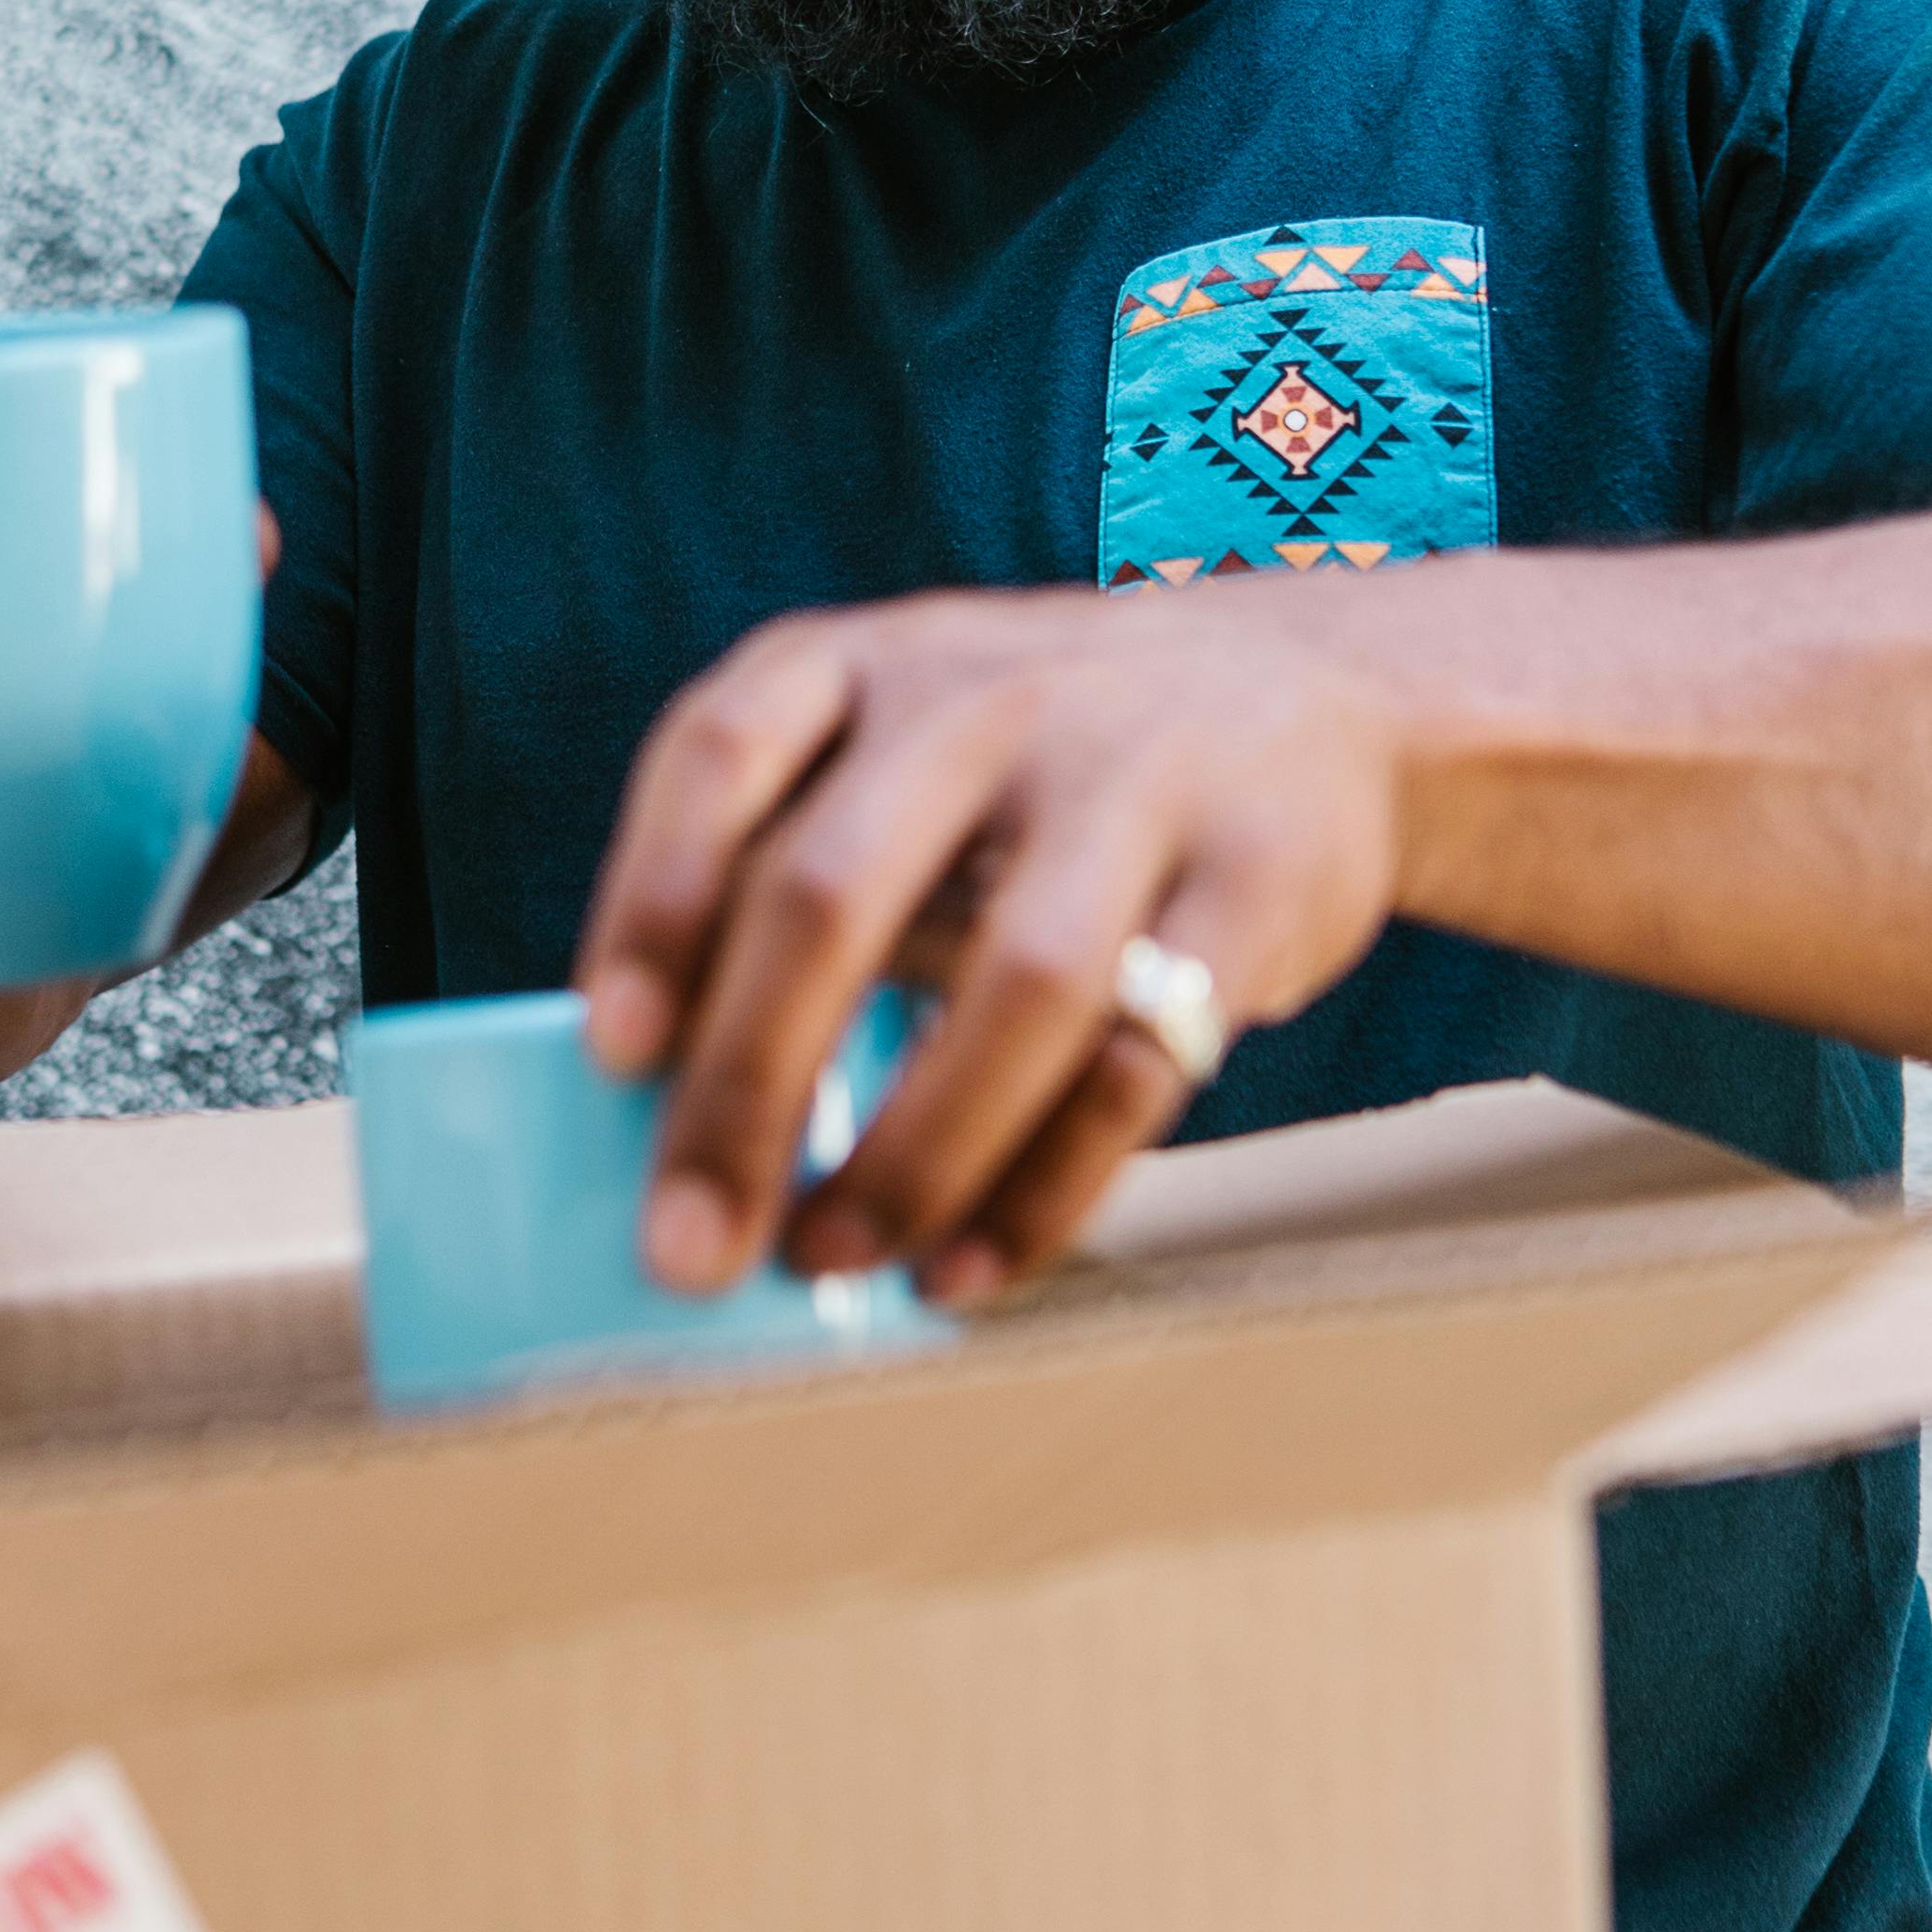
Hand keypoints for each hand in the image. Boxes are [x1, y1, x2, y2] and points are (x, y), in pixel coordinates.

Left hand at [572, 579, 1410, 1309]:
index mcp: (868, 663)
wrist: (1319, 695)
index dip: (654, 901)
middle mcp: (989, 698)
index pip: (723, 750)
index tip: (612, 1053)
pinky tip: (966, 1268)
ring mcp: (1135, 778)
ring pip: (1010, 987)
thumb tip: (675, 1122)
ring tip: (828, 1262)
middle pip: (835, 890)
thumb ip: (793, 880)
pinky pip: (1140, 1061)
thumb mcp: (909, 754)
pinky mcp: (1258, 880)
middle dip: (745, 1086)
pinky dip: (1042, 1191)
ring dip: (906, 1153)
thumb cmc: (1041, 770)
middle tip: (687, 1241)